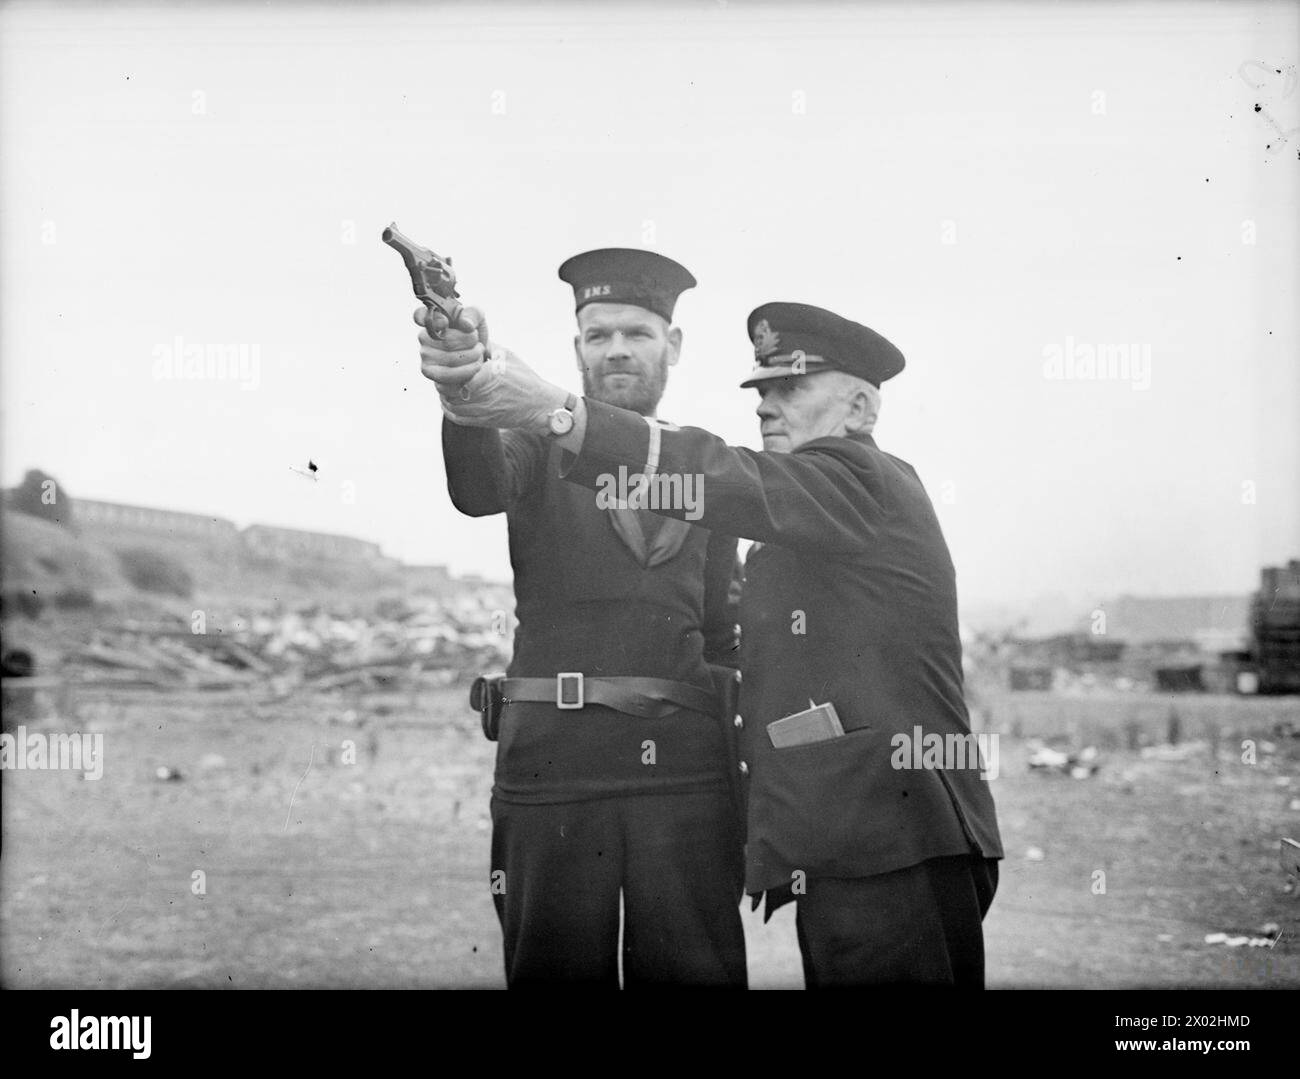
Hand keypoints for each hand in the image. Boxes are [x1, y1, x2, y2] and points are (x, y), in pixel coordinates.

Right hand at [414, 304, 487, 384]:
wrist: (477, 361)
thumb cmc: (472, 336)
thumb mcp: (477, 320)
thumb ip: (473, 314)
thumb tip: (465, 323)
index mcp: (433, 320)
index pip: (420, 315)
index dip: (433, 320)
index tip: (446, 322)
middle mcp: (425, 339)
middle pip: (448, 341)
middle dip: (470, 342)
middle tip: (478, 344)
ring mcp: (426, 359)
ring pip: (451, 359)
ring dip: (473, 357)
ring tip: (479, 354)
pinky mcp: (433, 376)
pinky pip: (452, 375)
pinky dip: (469, 371)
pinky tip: (475, 367)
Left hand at [439, 347, 570, 433]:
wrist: (538, 405)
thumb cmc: (523, 378)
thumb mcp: (505, 355)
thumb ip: (485, 345)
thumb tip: (467, 334)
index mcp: (488, 374)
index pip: (455, 371)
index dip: (448, 366)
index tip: (448, 360)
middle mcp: (483, 393)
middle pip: (448, 387)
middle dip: (444, 379)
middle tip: (444, 372)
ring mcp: (482, 410)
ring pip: (450, 403)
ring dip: (445, 394)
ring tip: (448, 386)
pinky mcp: (482, 421)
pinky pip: (456, 417)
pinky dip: (449, 409)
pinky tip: (451, 400)